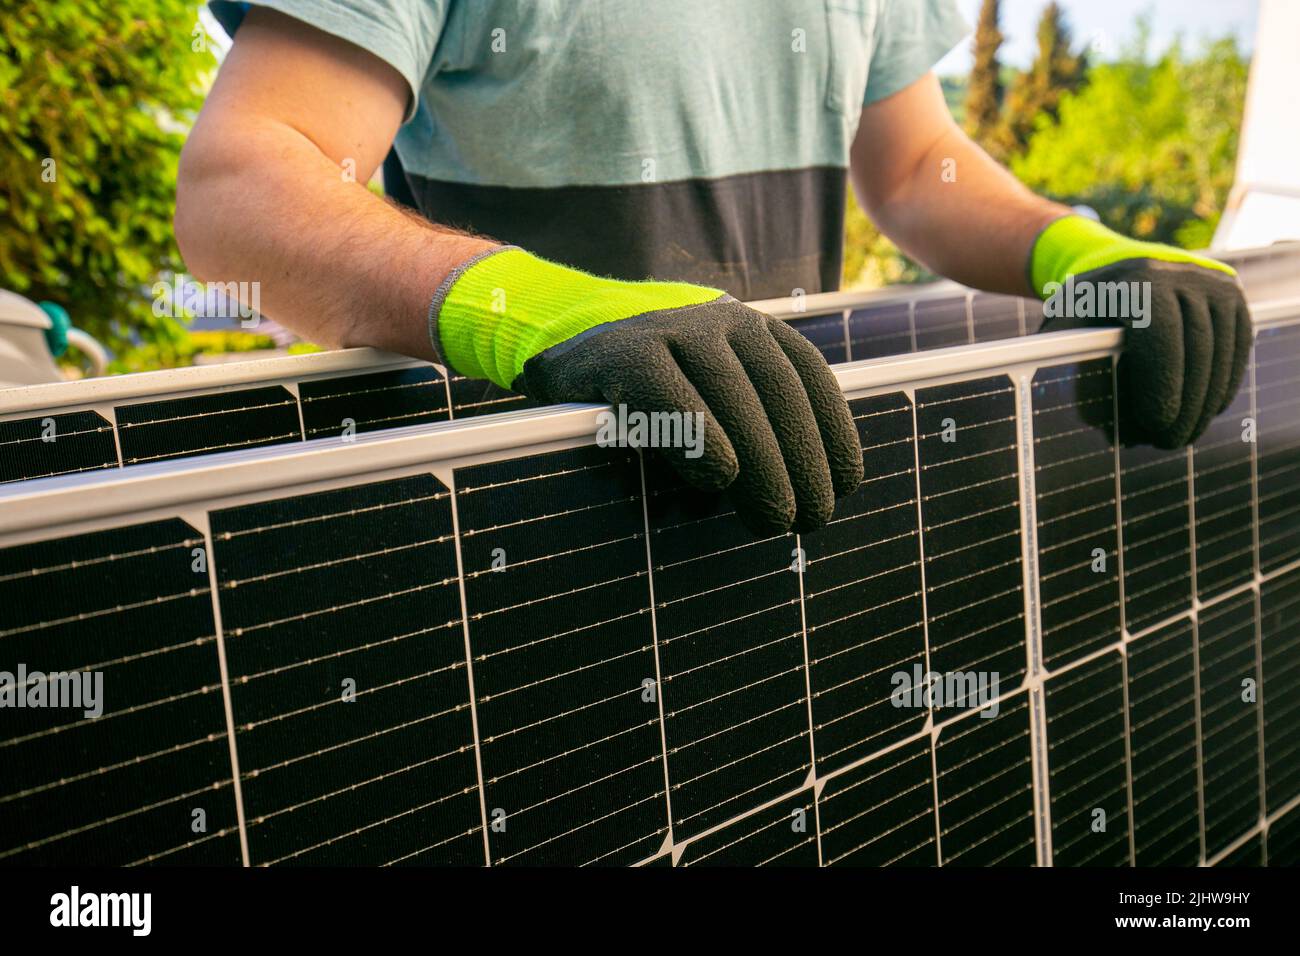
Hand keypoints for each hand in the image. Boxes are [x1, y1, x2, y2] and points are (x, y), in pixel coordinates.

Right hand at [431, 247, 863, 533]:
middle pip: (778, 393)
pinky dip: (698, 433)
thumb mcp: (711, 394)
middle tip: (809, 520)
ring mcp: (673, 330)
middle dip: (802, 461)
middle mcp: (723, 320)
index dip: (834, 434)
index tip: (846, 486)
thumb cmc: (648, 393)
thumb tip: (806, 497)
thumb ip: (754, 423)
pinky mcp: (624, 353)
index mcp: (754, 330)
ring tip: (773, 518)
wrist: (561, 337)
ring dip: (763, 463)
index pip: (810, 380)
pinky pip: (669, 394)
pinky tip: (716, 476)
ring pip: (733, 396)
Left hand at [1031, 215, 1251, 447]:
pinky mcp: (1233, 293)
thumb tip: (1092, 423)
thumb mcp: (1063, 326)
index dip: (1161, 384)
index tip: (1155, 424)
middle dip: (1187, 403)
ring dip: (1208, 400)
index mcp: (1135, 280)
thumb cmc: (1085, 309)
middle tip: (1170, 442)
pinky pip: (1238, 343)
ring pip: (1221, 349)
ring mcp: (1212, 282)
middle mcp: (1180, 274)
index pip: (1159, 337)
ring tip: (1186, 434)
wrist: (1120, 266)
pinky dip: (1226, 380)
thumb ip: (1066, 364)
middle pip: (1196, 347)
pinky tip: (1210, 409)